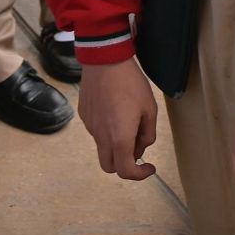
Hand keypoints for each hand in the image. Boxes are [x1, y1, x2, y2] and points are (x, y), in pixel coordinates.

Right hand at [79, 59, 157, 180]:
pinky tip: (114, 109)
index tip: (149, 166)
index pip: (125, 171)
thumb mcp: (149, 109)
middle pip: (109, 166)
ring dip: (115, 145)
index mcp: (119, 138)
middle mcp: (101, 137)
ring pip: (102, 147)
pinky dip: (106, 130)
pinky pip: (96, 130)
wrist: (104, 60)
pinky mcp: (84, 115)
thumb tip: (141, 147)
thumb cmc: (131, 84)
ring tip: (127, 120)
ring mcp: (90, 126)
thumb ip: (147, 134)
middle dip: (124, 165)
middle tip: (137, 147)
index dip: (140, 174)